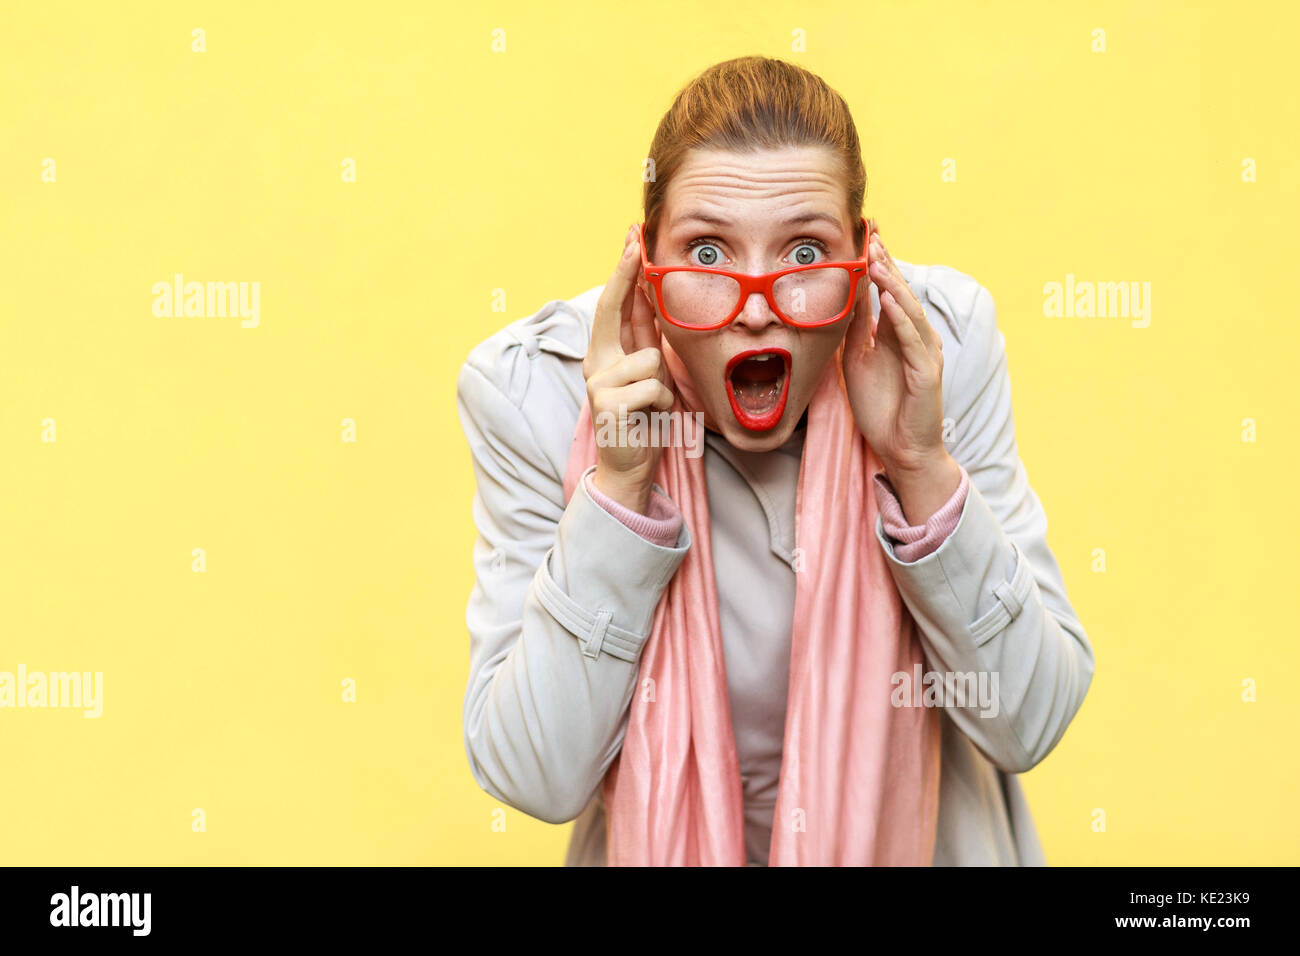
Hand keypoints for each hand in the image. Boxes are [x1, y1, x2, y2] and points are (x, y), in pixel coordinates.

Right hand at [581, 225, 675, 513]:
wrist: (629, 467)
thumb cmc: (642, 420)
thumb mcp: (647, 373)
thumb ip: (644, 338)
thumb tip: (648, 294)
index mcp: (605, 354)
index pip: (613, 305)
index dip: (623, 272)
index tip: (632, 239)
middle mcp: (595, 363)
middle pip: (612, 309)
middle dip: (626, 275)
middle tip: (635, 242)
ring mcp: (598, 383)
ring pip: (649, 359)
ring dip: (662, 383)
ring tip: (653, 405)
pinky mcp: (607, 404)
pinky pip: (653, 387)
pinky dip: (661, 404)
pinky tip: (649, 418)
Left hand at [842, 224, 948, 479]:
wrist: (900, 447)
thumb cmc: (881, 406)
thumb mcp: (858, 358)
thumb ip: (858, 327)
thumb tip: (847, 294)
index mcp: (898, 333)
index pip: (889, 290)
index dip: (878, 263)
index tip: (864, 235)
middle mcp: (915, 337)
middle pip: (901, 292)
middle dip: (885, 263)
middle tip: (872, 234)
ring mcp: (924, 353)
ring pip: (908, 311)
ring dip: (892, 284)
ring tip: (876, 259)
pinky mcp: (927, 372)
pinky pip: (912, 340)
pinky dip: (901, 318)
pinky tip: (890, 299)